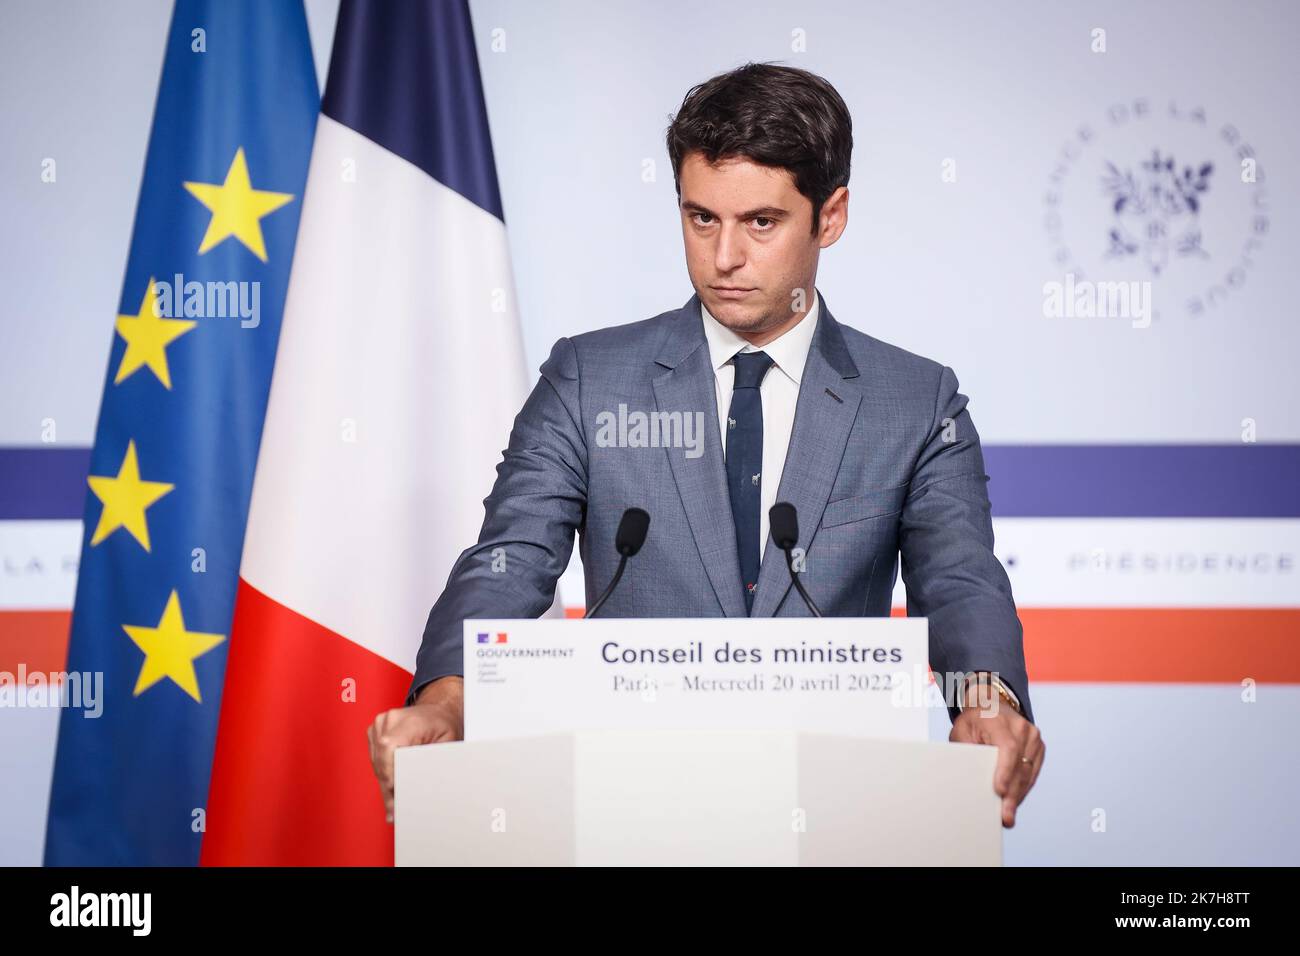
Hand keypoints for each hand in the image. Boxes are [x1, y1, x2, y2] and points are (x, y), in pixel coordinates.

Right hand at [367, 676, 463, 822]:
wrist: (439, 709)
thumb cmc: (445, 724)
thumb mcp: (448, 742)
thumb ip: (433, 761)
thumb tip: (423, 785)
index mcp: (409, 720)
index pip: (389, 750)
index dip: (391, 777)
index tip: (395, 801)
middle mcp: (390, 720)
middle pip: (381, 761)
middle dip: (388, 788)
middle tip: (394, 812)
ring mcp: (380, 724)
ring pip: (376, 763)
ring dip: (385, 782)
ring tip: (393, 804)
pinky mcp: (375, 731)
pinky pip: (375, 758)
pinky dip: (383, 772)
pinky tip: (392, 785)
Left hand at [949, 686, 1044, 827]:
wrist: (992, 704)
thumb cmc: (974, 720)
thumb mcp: (962, 729)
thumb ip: (966, 749)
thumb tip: (969, 775)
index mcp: (999, 720)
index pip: (1007, 747)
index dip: (1005, 770)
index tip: (1000, 791)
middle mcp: (1021, 727)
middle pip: (1019, 765)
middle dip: (1011, 794)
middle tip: (1005, 816)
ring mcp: (1033, 737)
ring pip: (1027, 772)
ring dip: (1018, 795)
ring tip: (1008, 815)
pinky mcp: (1039, 747)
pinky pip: (1032, 772)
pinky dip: (1023, 788)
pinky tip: (1015, 801)